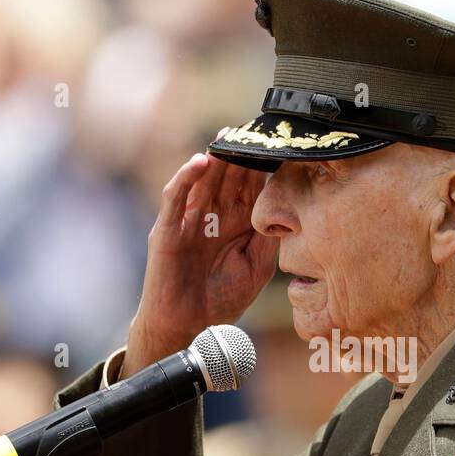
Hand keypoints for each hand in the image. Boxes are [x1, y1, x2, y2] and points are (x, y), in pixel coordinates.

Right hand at [123, 150, 277, 375]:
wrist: (187, 326)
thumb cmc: (222, 299)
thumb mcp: (257, 268)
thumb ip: (269, 238)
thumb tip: (287, 207)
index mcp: (237, 224)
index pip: (251, 188)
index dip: (263, 167)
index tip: (279, 145)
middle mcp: (213, 216)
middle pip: (229, 177)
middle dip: (241, 154)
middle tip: (254, 130)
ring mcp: (189, 219)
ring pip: (204, 180)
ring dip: (216, 158)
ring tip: (229, 136)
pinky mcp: (167, 227)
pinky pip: (176, 197)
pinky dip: (186, 178)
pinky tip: (201, 162)